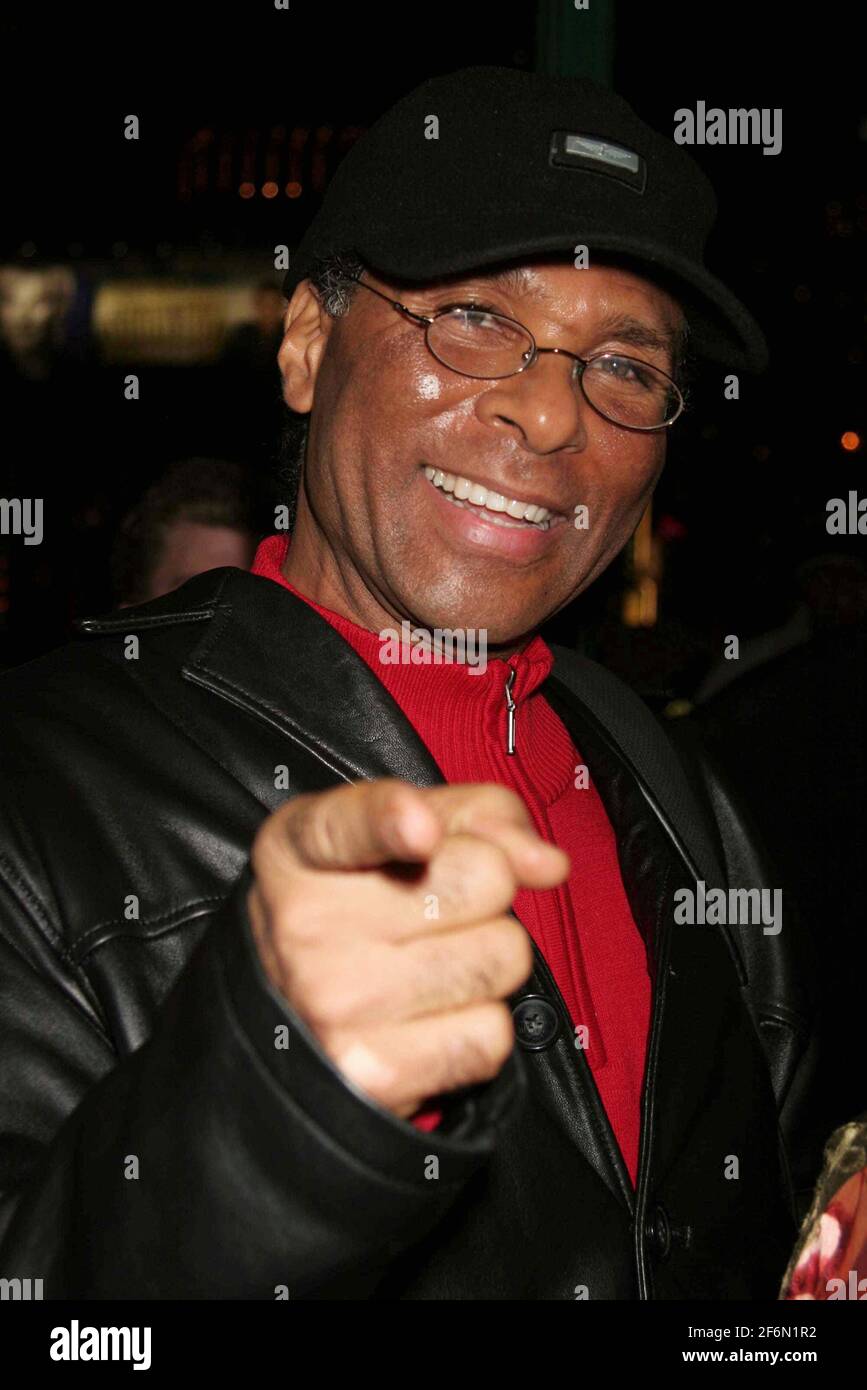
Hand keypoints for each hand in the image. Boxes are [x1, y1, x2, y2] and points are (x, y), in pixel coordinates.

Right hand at [247, 779, 568, 1119]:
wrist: (287, 1026)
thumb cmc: (357, 909)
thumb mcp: (398, 833)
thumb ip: (476, 817)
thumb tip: (548, 864)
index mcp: (298, 848)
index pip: (349, 826)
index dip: (392, 820)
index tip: (421, 828)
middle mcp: (304, 925)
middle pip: (484, 878)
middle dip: (486, 891)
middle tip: (434, 911)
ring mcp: (334, 1005)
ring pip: (504, 956)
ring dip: (487, 958)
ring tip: (427, 965)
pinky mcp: (373, 1074)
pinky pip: (492, 1034)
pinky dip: (477, 1026)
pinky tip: (426, 1019)